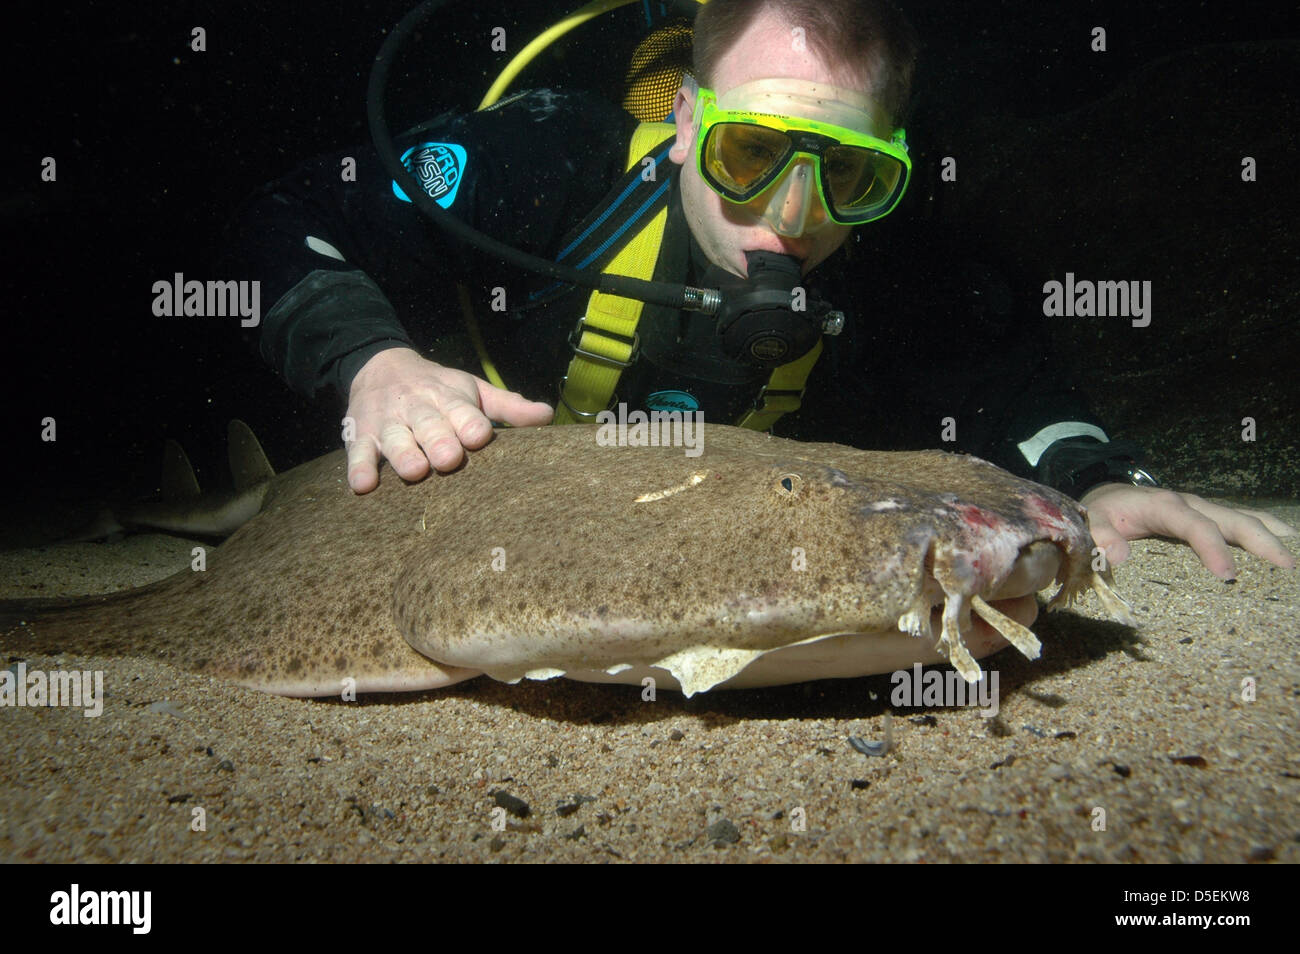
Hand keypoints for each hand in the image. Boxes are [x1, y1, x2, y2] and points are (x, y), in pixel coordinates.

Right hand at [344, 347, 552, 492]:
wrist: (380, 365)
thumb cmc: (438, 388)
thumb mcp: (473, 390)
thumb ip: (508, 406)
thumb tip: (548, 416)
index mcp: (449, 398)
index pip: (462, 411)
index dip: (470, 423)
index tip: (480, 436)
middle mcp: (419, 409)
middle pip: (430, 425)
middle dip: (439, 440)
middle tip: (450, 459)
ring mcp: (388, 423)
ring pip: (395, 439)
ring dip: (404, 454)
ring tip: (414, 471)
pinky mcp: (361, 435)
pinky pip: (358, 452)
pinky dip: (359, 467)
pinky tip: (362, 484)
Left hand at [1080, 482, 1295, 578]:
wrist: (1105, 495)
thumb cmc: (1100, 512)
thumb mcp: (1090, 522)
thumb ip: (1100, 536)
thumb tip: (1119, 557)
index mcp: (1163, 505)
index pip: (1194, 525)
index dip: (1212, 547)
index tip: (1227, 575)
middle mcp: (1189, 504)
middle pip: (1231, 519)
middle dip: (1260, 540)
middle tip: (1286, 566)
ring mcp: (1201, 510)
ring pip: (1242, 518)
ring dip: (1269, 534)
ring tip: (1293, 554)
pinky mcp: (1206, 518)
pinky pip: (1238, 522)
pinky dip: (1263, 530)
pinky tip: (1284, 541)